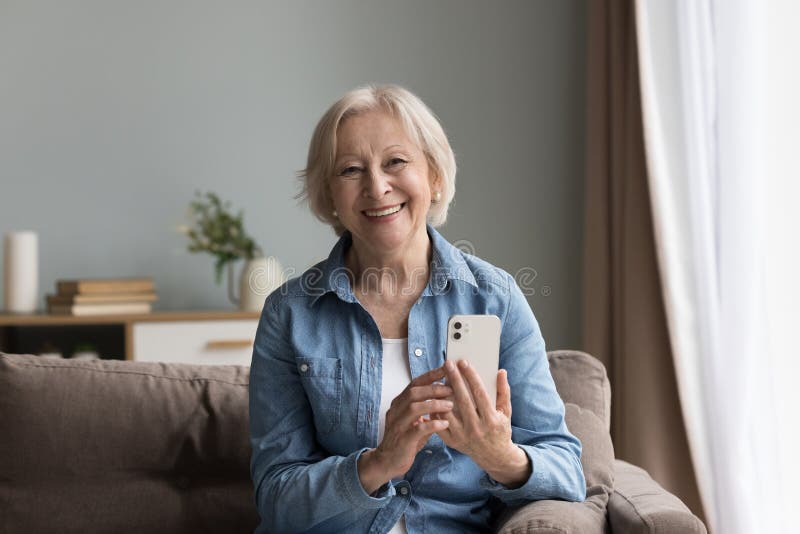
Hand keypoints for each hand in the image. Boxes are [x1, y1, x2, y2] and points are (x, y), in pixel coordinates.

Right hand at [358, 366, 452, 493]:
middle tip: (451, 388)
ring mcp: (397, 425)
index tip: (446, 370)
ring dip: (434, 404)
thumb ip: (428, 411)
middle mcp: (396, 411)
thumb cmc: (405, 440)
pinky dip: (432, 425)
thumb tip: (448, 398)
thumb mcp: (417, 422)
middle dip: (434, 388)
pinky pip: (417, 429)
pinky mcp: (402, 440)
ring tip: (450, 405)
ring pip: (414, 408)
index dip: (430, 376)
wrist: (388, 462)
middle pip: (413, 392)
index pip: (414, 384)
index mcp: (399, 404)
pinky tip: (445, 424)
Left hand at [436, 359, 530, 487]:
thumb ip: (503, 391)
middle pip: (462, 399)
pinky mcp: (453, 442)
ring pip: (448, 412)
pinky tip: (434, 398)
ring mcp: (463, 436)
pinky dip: (436, 411)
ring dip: (442, 395)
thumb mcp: (506, 412)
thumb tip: (501, 372)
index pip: (480, 393)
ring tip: (438, 380)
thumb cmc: (500, 430)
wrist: (494, 457)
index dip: (471, 376)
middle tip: (448, 364)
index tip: (464, 362)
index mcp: (491, 420)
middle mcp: (476, 428)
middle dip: (454, 379)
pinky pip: (440, 423)